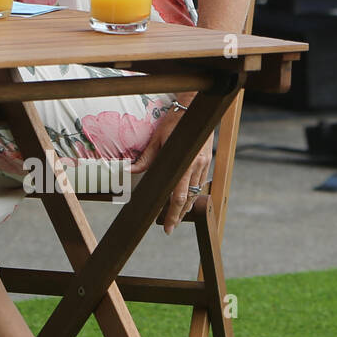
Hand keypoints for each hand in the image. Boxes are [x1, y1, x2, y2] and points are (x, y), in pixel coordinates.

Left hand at [130, 99, 213, 233]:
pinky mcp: (206, 161)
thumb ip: (147, 158)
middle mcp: (197, 167)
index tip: (167, 227)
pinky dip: (192, 194)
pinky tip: (184, 199)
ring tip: (174, 217)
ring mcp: (204, 165)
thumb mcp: (158, 139)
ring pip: (196, 193)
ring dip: (185, 207)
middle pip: (189, 200)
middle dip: (178, 216)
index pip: (179, 197)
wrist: (197, 109)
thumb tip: (130, 171)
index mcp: (186, 163)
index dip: (173, 214)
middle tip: (168, 228)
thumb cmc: (175, 122)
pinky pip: (199, 183)